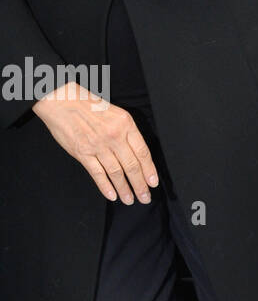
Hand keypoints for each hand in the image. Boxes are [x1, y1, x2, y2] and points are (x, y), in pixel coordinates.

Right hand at [32, 82, 157, 203]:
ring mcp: (98, 145)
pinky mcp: (82, 152)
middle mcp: (114, 135)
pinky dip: (106, 186)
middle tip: (145, 197)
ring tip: (130, 200)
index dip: (149, 170)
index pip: (143, 152)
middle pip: (132, 165)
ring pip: (116, 172)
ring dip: (124, 189)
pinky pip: (97, 173)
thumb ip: (127, 133)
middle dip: (140, 185)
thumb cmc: (90, 106)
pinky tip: (113, 196)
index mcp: (125, 124)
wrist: (62, 100)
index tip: (153, 183)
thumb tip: (138, 156)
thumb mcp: (115, 114)